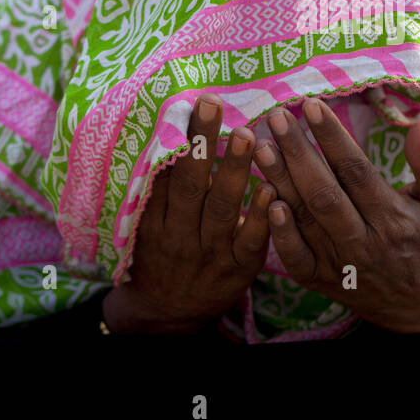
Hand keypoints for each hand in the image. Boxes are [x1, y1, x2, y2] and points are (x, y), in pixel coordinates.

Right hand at [102, 95, 272, 333]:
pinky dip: (259, 216)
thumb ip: (161, 187)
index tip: (185, 102)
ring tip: (247, 135)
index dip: (176, 139)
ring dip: (234, 171)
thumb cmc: (160, 256)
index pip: (165, 173)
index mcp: (155, 220)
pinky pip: (250, 241)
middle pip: (190, 185)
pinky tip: (271, 188)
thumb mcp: (149, 224)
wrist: (165, 316)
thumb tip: (173, 130)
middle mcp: (179, 235)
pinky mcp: (238, 270)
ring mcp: (210, 253)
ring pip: (221, 209)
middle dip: (202, 143)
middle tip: (213, 104)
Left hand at [252, 99, 419, 334]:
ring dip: (280, 181)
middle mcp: (363, 242)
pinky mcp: (318, 280)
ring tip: (261, 146)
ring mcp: (338, 263)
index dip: (332, 138)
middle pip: (324, 194)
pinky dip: (280, 233)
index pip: (356, 172)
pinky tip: (266, 200)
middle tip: (276, 118)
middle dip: (298, 153)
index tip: (312, 105)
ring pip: (305, 219)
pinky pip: (295, 258)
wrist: (417, 304)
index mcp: (393, 219)